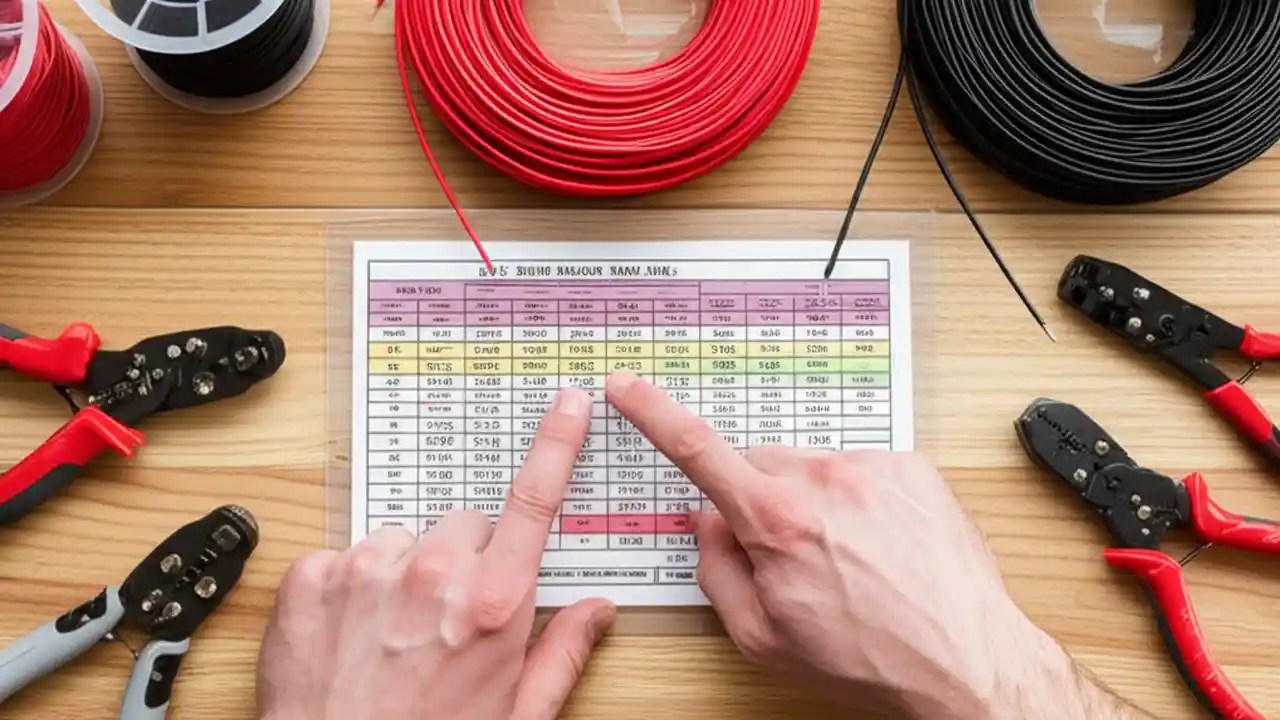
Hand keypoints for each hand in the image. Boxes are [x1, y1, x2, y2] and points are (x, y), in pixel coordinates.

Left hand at [257, 388, 616, 719]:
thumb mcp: (516, 717)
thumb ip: (562, 654)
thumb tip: (597, 611)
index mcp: (493, 606)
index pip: (534, 502)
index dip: (556, 446)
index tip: (568, 406)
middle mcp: (432, 577)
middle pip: (463, 526)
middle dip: (463, 560)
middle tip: (446, 619)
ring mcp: (366, 571)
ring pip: (401, 540)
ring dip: (401, 574)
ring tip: (390, 636)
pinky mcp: (311, 577)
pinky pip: (342, 556)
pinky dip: (346, 588)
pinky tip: (348, 635)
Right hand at [606, 372, 1142, 719]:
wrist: (967, 662)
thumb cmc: (869, 661)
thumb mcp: (762, 638)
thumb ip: (717, 571)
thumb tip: (706, 523)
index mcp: (777, 522)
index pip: (697, 451)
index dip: (653, 414)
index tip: (629, 386)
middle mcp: (824, 481)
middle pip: (759, 467)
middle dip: (759, 502)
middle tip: (791, 559)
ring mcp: (873, 468)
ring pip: (812, 469)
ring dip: (815, 503)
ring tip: (850, 559)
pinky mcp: (912, 467)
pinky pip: (860, 470)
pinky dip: (859, 500)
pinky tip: (881, 546)